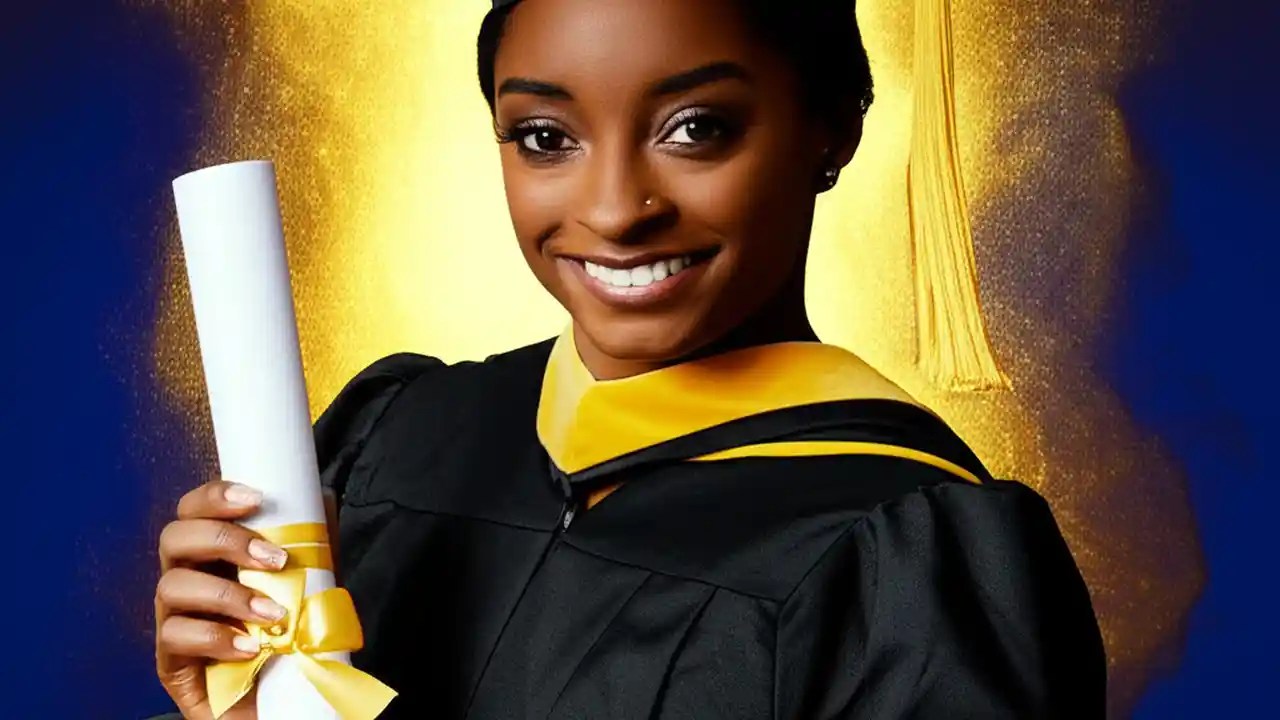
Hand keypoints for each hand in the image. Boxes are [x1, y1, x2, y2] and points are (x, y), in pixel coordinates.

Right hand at [154, 480, 289, 719]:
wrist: (288, 702)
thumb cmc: (294, 638)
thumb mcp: (308, 582)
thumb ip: (312, 542)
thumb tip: (324, 498)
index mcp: (212, 558)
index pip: (193, 512)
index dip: (213, 497)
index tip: (255, 497)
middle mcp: (187, 582)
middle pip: (173, 538)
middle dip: (223, 539)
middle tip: (274, 559)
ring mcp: (173, 622)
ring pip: (171, 587)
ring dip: (228, 594)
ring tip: (273, 612)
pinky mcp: (172, 664)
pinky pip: (174, 638)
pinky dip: (215, 637)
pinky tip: (251, 646)